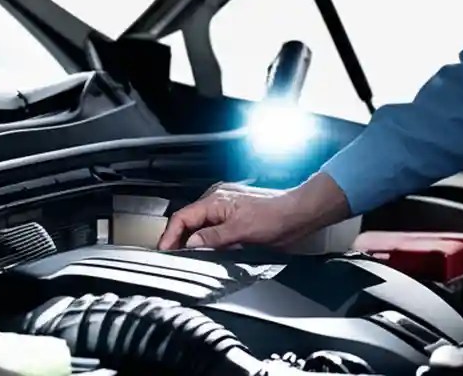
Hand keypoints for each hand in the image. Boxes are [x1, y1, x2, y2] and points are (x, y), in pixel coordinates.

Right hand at [156, 172, 350, 249]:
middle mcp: (218, 206)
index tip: (164, 251)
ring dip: (193, 245)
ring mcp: (226, 215)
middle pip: (189, 224)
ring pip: (200, 231)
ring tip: (187, 260)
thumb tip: (192, 244)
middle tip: (172, 259)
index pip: (183, 217)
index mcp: (215, 201)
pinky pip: (213, 235)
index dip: (171, 235)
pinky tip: (207, 256)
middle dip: (179, 241)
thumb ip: (214, 238)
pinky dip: (206, 246)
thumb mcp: (241, 229)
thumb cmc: (276, 215)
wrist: (298, 216)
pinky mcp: (234, 225)